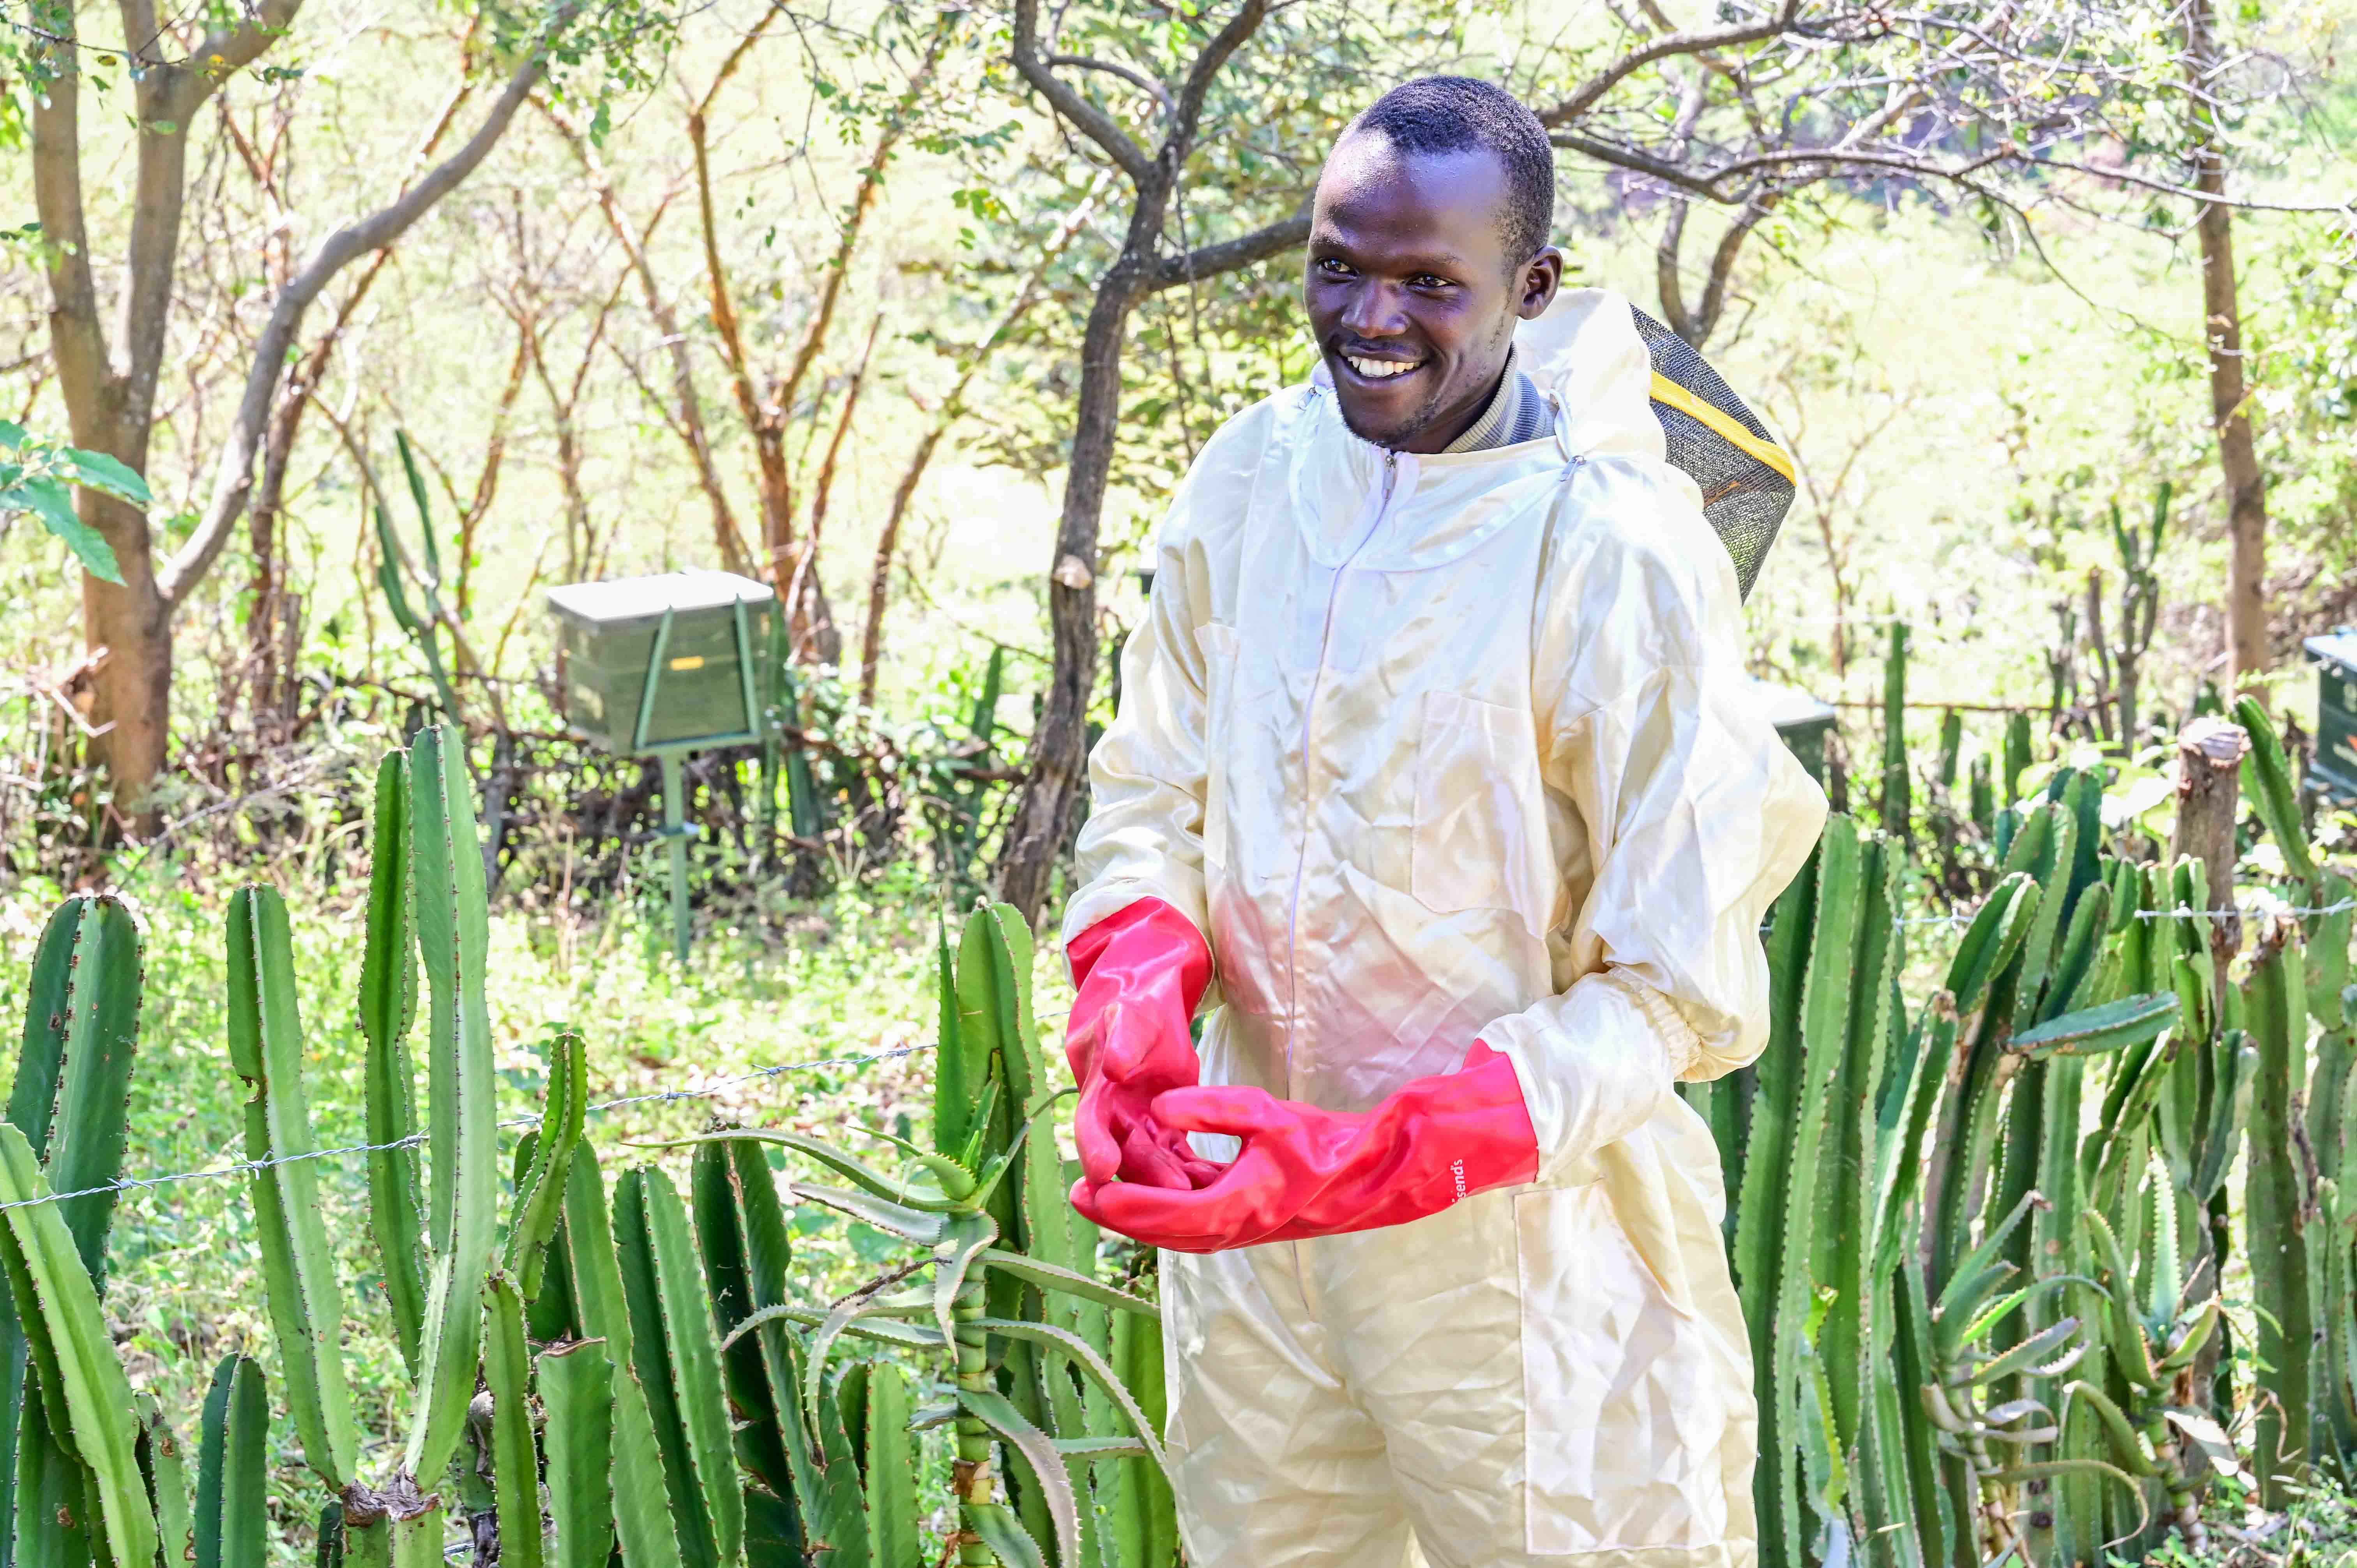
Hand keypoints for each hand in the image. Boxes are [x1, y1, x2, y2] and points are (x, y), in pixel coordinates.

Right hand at [1063, 900, 1222, 1190]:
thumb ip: (1124, 1037)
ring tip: (1193, 1203)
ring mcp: (1136, 1121)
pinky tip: (1208, 1190)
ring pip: (1148, 1159)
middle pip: (1120, 1150)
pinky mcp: (1162, 1125)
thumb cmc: (1138, 999)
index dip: (1095, 1147)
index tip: (1104, 1172)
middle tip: (1164, 1201)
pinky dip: (1185, 1171)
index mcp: (1096, 1084)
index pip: (1090, 1121)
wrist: (1148, 995)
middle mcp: (1111, 1111)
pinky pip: (1172, 1154)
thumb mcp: (1133, 1010)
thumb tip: (1114, 1068)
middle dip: (1140, 1177)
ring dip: (1165, 1181)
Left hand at [1072, 1044, 1538, 1250]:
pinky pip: (1202, 1214)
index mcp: (1239, 1209)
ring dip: (1144, 1211)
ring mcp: (1247, 1225)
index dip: (1122, 1206)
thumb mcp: (1269, 1115)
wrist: (1378, 1172)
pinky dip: (1173, 1202)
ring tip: (1105, 1190)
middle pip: (1164, 1230)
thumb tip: (1159, 1109)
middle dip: (1120, 1214)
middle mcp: (1237, 1227)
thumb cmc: (1329, 1144)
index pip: (1165, 1216)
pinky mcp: (1255, 1214)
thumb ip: (1213, 1110)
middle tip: (1079, 1194)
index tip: (1086, 1191)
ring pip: (1181, 1226)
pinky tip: (1157, 1179)